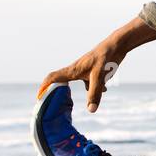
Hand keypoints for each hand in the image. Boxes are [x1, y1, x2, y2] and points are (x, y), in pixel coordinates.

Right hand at [36, 16, 155, 111]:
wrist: (117, 45)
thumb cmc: (105, 57)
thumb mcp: (99, 77)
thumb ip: (95, 93)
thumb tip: (91, 110)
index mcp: (73, 70)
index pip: (53, 78)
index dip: (44, 87)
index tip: (39, 97)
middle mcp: (76, 70)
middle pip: (60, 81)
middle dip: (54, 91)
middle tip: (49, 102)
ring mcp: (85, 70)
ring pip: (76, 83)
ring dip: (75, 90)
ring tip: (73, 101)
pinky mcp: (94, 71)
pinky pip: (90, 83)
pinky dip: (94, 89)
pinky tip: (104, 90)